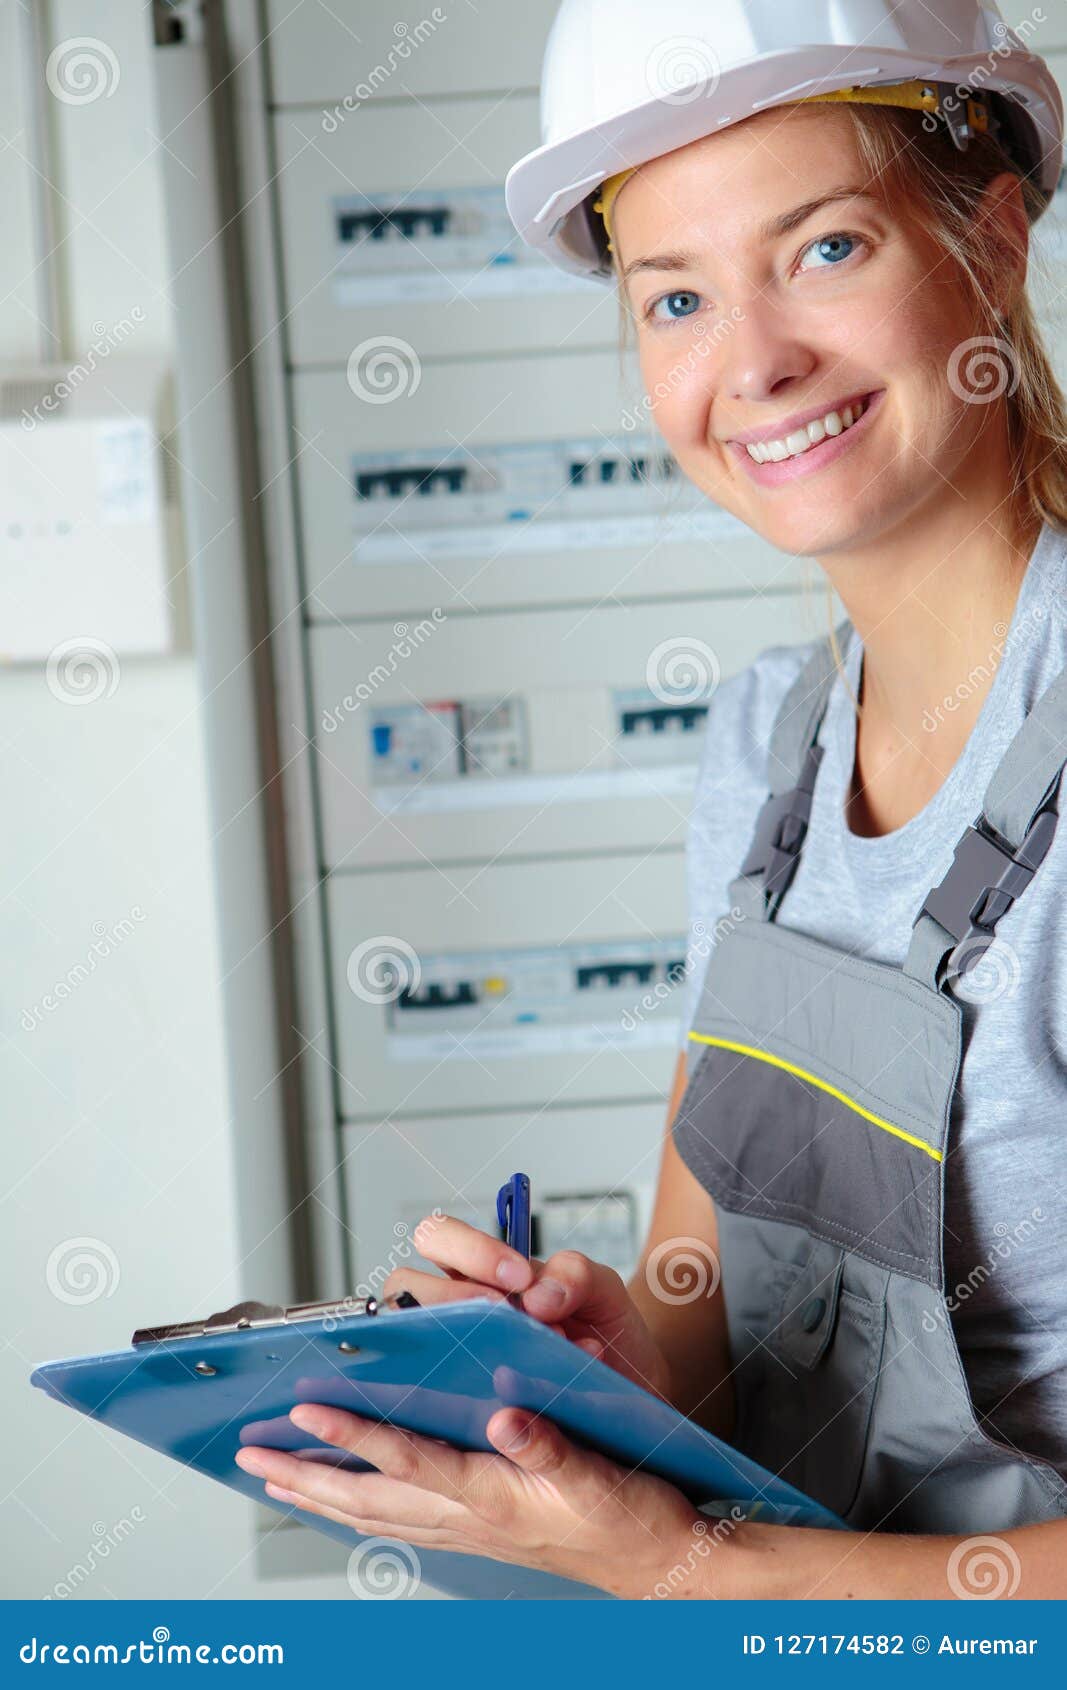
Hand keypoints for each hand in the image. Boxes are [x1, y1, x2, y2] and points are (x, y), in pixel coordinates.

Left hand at [234, 1400, 714, 1598]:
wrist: (655, 1563)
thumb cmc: (630, 1515)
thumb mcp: (601, 1475)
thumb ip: (551, 1447)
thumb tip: (507, 1416)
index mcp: (492, 1495)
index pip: (407, 1460)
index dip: (354, 1435)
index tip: (307, 1410)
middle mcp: (468, 1517)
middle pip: (367, 1499)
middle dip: (304, 1477)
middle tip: (251, 1455)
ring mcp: (466, 1531)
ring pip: (372, 1517)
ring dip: (317, 1497)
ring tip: (272, 1476)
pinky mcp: (475, 1532)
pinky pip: (396, 1523)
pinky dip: (355, 1509)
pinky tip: (340, 1499)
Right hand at [385, 1214, 672, 1400]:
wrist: (625, 1387)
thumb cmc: (601, 1330)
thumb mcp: (603, 1293)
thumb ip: (577, 1275)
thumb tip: (535, 1297)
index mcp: (478, 1271)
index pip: (438, 1237)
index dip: (469, 1250)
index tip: (519, 1279)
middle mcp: (451, 1309)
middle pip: (403, 1284)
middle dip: (453, 1297)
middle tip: (504, 1317)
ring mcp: (445, 1356)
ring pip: (406, 1340)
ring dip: (455, 1343)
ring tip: (513, 1362)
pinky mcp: (453, 1406)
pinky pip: (428, 1401)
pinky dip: (460, 1397)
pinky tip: (508, 1404)